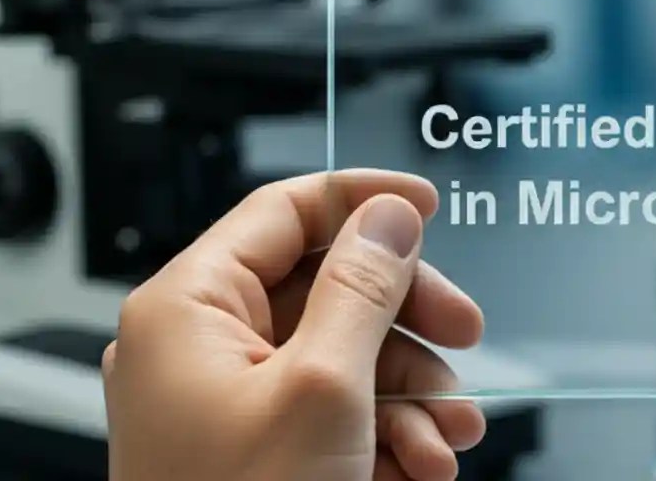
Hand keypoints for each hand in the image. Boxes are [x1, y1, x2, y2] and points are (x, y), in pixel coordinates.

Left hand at [103, 170, 485, 480]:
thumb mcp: (324, 389)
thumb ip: (363, 288)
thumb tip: (388, 216)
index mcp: (190, 308)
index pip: (285, 211)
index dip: (363, 200)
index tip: (428, 206)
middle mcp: (204, 346)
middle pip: (330, 286)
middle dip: (409, 318)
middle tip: (464, 332)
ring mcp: (232, 400)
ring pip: (348, 354)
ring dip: (413, 392)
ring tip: (448, 436)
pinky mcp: (261, 447)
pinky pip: (340, 410)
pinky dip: (390, 432)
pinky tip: (422, 465)